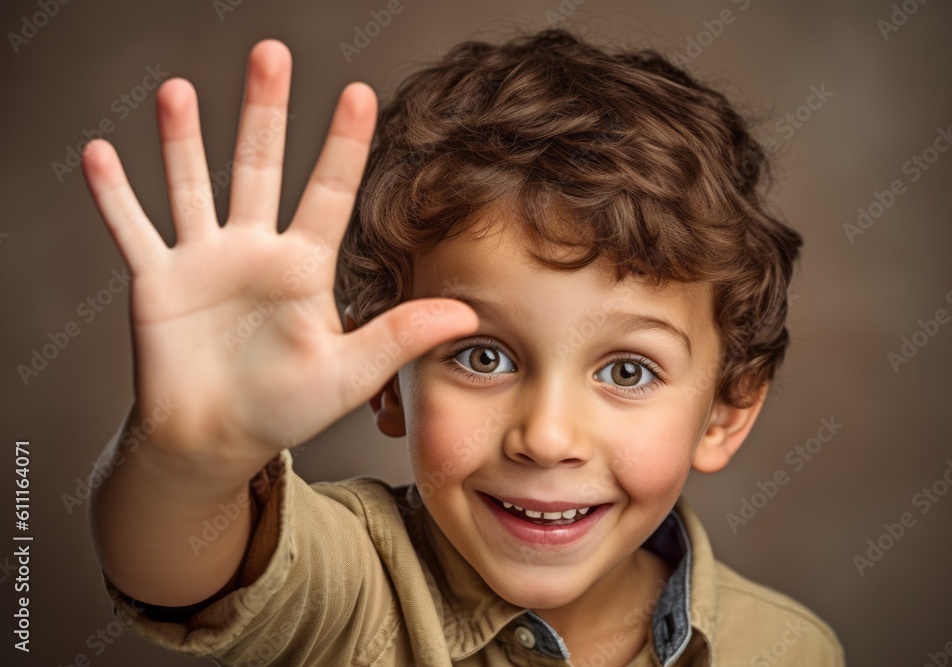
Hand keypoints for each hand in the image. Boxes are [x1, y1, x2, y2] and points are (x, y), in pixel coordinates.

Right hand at [81, 39, 476, 475]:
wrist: (218, 438)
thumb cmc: (286, 407)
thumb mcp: (349, 374)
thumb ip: (399, 337)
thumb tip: (468, 316)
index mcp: (304, 266)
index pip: (330, 192)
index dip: (345, 145)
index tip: (360, 92)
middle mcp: (255, 250)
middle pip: (260, 166)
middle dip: (264, 111)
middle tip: (271, 52)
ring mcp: (203, 260)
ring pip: (192, 186)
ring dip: (183, 140)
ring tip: (178, 90)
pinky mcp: (157, 281)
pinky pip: (131, 231)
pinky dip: (113, 197)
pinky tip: (99, 155)